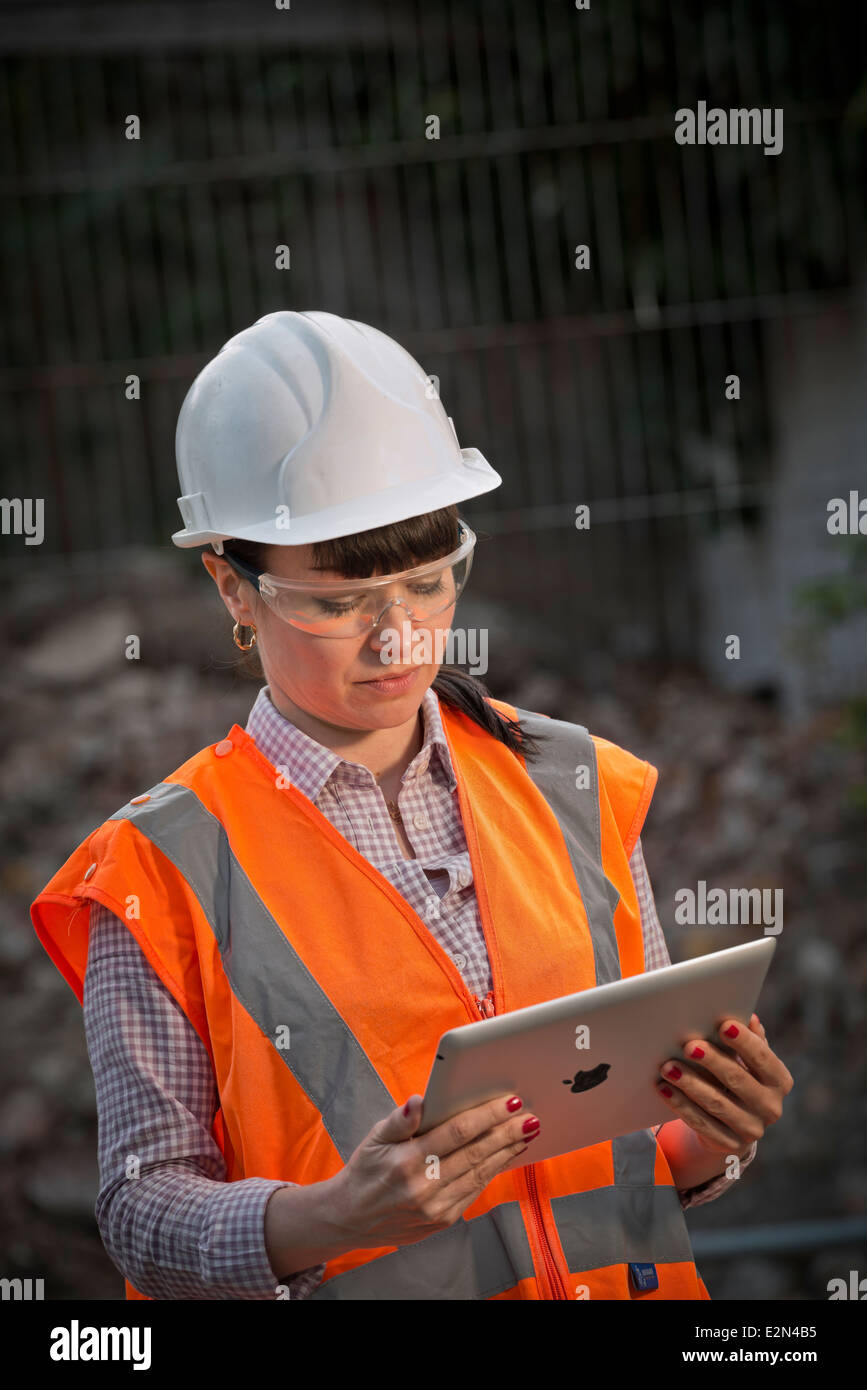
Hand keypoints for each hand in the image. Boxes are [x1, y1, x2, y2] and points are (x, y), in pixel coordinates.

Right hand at [327, 1092, 539, 1250]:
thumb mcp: (374, 1138)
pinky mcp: (442, 1221)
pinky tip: (506, 1156)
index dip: (487, 1116)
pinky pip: (474, 1191)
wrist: (350, 1218)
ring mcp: (435, 1208)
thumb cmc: (366, 1170)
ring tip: (527, 1133)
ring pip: (479, 1174)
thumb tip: (419, 1101)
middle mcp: (423, 1187)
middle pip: (475, 1154)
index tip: (510, 1102)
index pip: (456, 1133)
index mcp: (407, 1161)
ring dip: (507, 1152)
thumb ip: (400, 1119)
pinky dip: (493, 1171)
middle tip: (530, 1117)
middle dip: (507, 1133)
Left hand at [655, 1013, 792, 1157]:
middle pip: (738, 1081)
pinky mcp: (728, 1144)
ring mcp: (751, 1130)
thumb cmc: (738, 1077)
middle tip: (688, 1046)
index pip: (763, 1059)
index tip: (724, 1024)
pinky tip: (664, 1088)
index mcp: (779, 1081)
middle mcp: (771, 1107)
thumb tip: (749, 1017)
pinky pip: (701, 1123)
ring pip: (717, 1103)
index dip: (744, 1042)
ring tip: (668, 1067)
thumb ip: (750, 1039)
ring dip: (690, 1083)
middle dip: (712, 1061)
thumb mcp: (747, 1060)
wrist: (733, 1124)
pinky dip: (681, 1104)